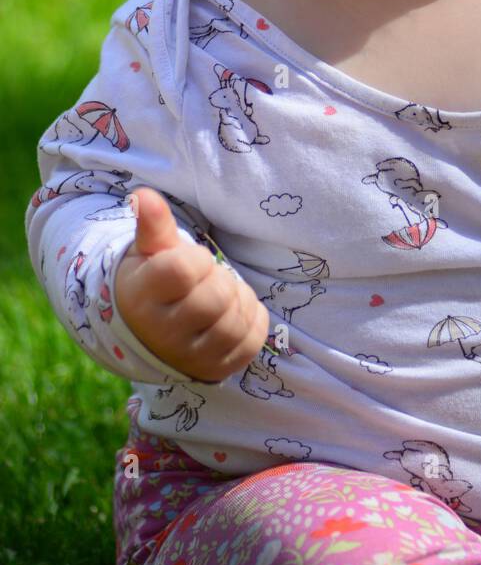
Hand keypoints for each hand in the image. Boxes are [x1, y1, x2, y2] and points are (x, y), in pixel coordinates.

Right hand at [114, 187, 270, 382]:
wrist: (148, 332)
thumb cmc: (152, 281)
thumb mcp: (148, 250)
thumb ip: (152, 223)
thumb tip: (143, 195)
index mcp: (143, 298)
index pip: (186, 269)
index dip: (198, 259)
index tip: (190, 262)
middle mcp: (164, 334)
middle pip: (217, 297)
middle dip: (219, 279)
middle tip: (207, 279)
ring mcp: (191, 357)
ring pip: (236, 321)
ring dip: (238, 299)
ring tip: (219, 295)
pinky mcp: (217, 369)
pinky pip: (252, 339)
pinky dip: (252, 319)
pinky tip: (233, 312)